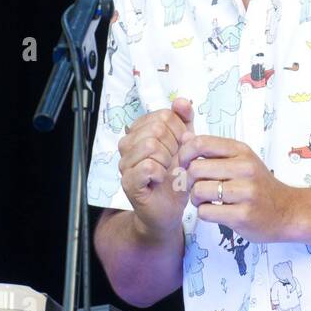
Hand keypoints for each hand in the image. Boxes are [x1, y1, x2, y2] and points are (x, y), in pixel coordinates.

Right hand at [118, 97, 194, 235]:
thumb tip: (181, 101)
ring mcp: (125, 163)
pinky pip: (147, 166)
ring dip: (167, 160)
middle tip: (173, 161)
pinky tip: (160, 179)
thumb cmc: (175, 176)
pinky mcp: (128, 182)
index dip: (179, 132)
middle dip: (174, 146)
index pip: (164, 116)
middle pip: (156, 129)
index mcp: (141, 131)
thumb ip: (184, 121)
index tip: (180, 147)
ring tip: (167, 170)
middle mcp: (128, 143)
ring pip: (150, 145)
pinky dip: (160, 173)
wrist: (168, 209)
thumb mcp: (185, 144)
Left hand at [178, 133, 297, 243]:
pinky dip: (204, 213)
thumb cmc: (259, 185)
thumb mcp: (242, 159)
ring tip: (205, 200)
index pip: (201, 143)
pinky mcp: (242, 215)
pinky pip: (206, 212)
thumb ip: (214, 149)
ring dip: (195, 199)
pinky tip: (215, 211)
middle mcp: (244, 168)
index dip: (184, 154)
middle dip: (188, 180)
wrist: (287, 211)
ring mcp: (245, 192)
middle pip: (195, 168)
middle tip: (195, 187)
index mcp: (241, 150)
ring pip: (198, 191)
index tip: (185, 165)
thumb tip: (185, 137)